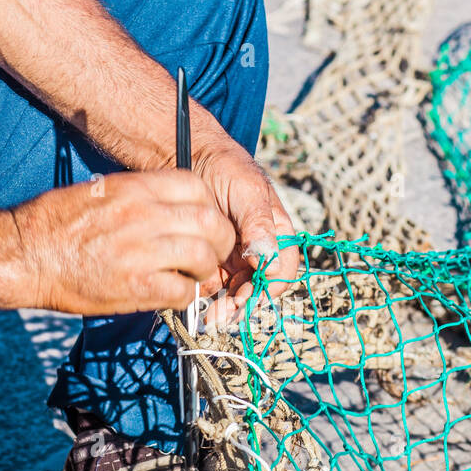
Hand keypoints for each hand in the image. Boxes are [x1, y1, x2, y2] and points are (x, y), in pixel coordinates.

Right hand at [15, 171, 234, 314]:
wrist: (23, 255)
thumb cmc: (55, 223)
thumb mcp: (99, 191)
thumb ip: (139, 196)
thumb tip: (172, 207)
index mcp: (135, 188)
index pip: (196, 188)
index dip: (210, 207)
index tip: (205, 223)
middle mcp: (143, 215)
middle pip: (210, 222)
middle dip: (219, 241)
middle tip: (211, 255)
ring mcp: (140, 251)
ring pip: (202, 257)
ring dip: (205, 271)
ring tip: (194, 278)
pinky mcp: (135, 286)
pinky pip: (182, 291)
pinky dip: (186, 296)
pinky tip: (174, 295)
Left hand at [193, 143, 299, 320]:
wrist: (187, 156)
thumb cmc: (225, 168)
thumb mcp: (247, 190)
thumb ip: (259, 223)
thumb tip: (266, 257)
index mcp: (277, 233)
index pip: (283, 270)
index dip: (269, 288)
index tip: (248, 297)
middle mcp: (259, 249)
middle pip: (260, 288)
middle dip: (244, 304)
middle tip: (224, 314)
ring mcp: (236, 257)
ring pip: (237, 293)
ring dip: (226, 307)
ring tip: (210, 314)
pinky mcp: (212, 260)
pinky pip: (214, 285)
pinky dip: (208, 295)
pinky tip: (196, 298)